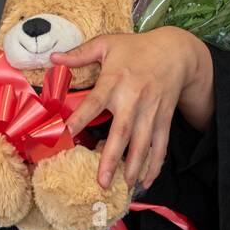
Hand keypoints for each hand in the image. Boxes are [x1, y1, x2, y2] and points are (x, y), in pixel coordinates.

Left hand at [51, 27, 211, 191]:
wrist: (176, 52)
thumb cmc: (137, 48)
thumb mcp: (107, 43)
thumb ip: (79, 53)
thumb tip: (52, 58)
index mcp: (115, 80)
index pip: (95, 102)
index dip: (80, 117)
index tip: (66, 134)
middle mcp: (133, 99)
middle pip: (122, 132)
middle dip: (112, 158)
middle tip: (101, 181)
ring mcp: (151, 111)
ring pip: (143, 143)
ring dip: (135, 166)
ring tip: (125, 186)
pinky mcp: (164, 118)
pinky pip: (161, 144)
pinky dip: (156, 163)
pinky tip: (147, 180)